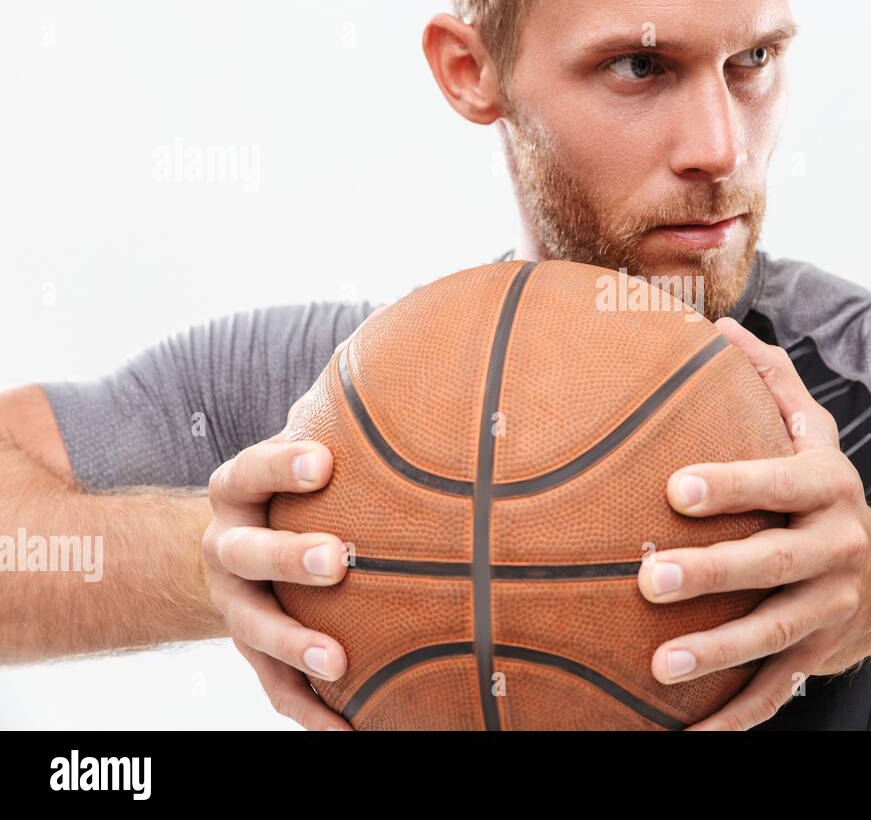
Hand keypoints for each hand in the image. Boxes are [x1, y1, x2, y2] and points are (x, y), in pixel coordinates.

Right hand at [201, 308, 384, 729]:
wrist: (247, 548)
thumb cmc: (305, 490)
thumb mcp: (315, 442)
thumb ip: (355, 411)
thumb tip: (437, 346)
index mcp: (239, 489)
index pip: (249, 470)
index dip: (280, 464)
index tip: (324, 460)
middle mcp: (226, 547)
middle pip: (245, 554)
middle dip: (288, 556)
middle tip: (338, 559)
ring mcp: (233, 606)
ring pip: (252, 630)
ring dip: (293, 647)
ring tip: (340, 664)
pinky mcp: (251, 654)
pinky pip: (274, 691)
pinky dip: (310, 712)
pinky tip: (354, 730)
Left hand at [637, 317, 870, 730]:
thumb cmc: (824, 492)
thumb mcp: (812, 432)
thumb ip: (770, 380)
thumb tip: (719, 326)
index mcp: (827, 486)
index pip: (778, 482)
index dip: (732, 484)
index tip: (675, 487)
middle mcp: (835, 547)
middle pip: (771, 562)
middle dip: (711, 573)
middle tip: (648, 578)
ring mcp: (829, 606)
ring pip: (774, 634)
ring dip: (718, 652)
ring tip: (660, 664)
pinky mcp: (819, 655)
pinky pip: (778, 689)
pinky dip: (737, 715)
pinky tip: (691, 733)